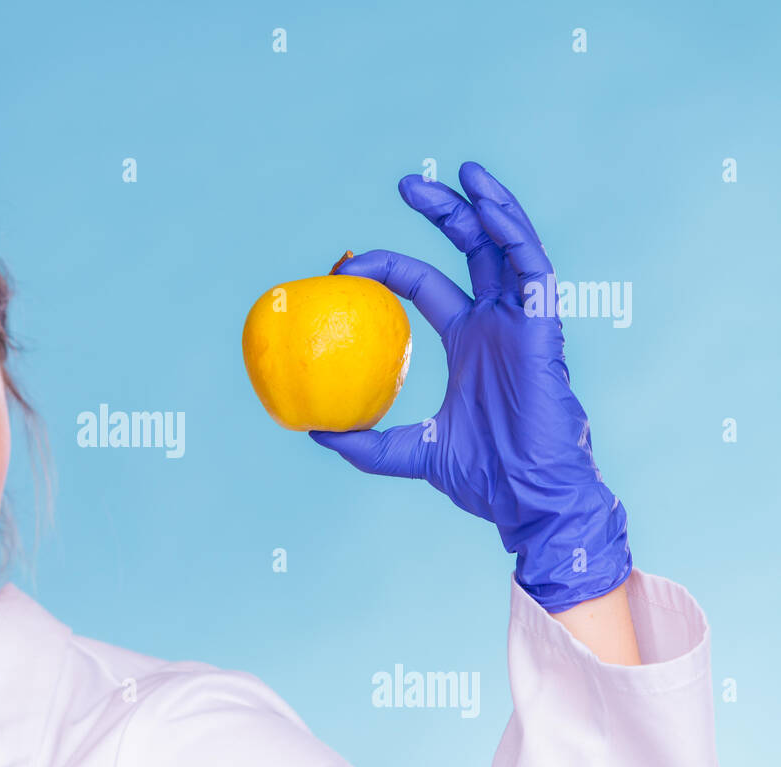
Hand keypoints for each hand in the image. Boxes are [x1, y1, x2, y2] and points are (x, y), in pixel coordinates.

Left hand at [309, 161, 630, 612]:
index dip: (391, 266)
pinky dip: (513, 235)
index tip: (348, 263)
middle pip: (470, 250)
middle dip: (444, 213)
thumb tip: (313, 430)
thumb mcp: (408, 454)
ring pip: (508, 247)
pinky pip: (533, 270)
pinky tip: (488, 209)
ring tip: (460, 173)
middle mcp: (496, 323)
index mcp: (467, 342)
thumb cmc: (481, 479)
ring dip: (486, 207)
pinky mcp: (546, 329)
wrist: (527, 499)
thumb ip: (365, 442)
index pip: (426, 284)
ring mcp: (523, 323)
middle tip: (405, 186)